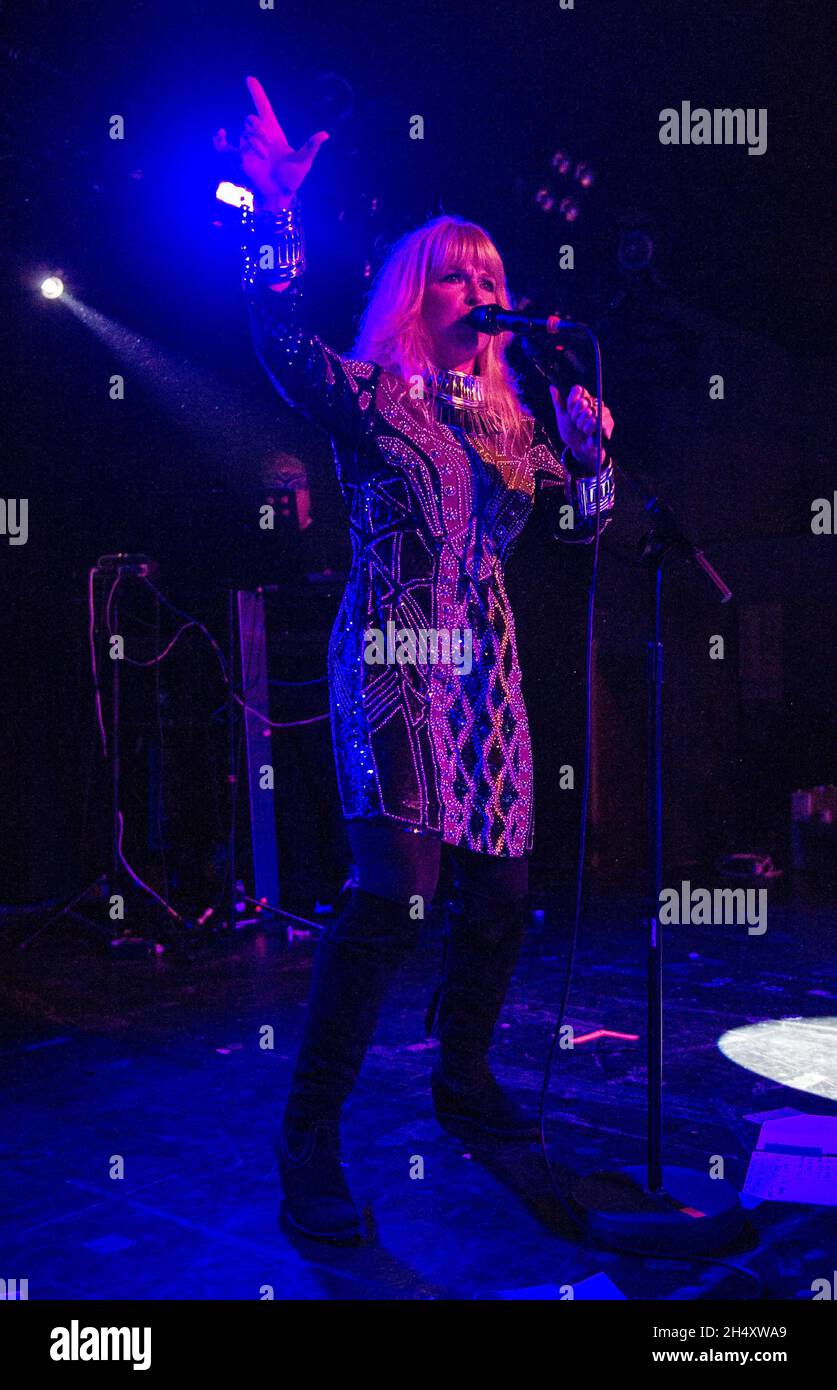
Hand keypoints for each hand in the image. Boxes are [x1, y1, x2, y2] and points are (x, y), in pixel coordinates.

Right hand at [213, 76, 328, 209]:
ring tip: (263, 157)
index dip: (257, 93)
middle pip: (250, 120)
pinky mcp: (239, 159)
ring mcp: (247, 147)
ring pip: (244, 134)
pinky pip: (224, 147)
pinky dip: (219, 141)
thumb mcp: (304, 162)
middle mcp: (259, 137)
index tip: (249, 79)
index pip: (263, 108)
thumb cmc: (292, 179)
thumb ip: (311, 147)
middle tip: (267, 145)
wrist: (279, 196)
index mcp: (273, 133)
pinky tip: (221, 135)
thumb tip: (325, 134)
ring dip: (254, 144)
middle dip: (257, 129)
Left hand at [549, 383, 613, 468]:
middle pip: (583, 401)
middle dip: (575, 416)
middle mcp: (595, 403)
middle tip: (576, 424)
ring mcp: (603, 411)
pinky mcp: (609, 422)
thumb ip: (558, 402)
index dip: (571, 401)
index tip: (569, 412)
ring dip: (582, 424)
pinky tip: (589, 434)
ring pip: (590, 412)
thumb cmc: (571, 432)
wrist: (579, 449)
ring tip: (582, 430)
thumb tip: (552, 387)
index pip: (578, 390)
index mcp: (584, 399)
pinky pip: (597, 421)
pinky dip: (589, 429)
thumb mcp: (562, 417)